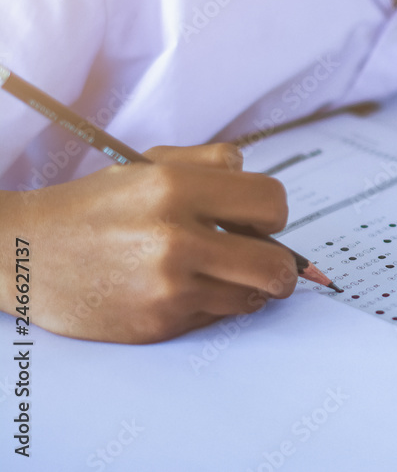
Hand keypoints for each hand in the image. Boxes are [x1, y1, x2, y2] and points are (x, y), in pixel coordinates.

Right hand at [0, 144, 296, 342]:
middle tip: (262, 257)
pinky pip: (220, 317)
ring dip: (250, 286)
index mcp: (176, 188)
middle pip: (277, 265)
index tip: (258, 220)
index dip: (272, 213)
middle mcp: (176, 240)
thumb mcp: (149, 164)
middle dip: (280, 262)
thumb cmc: (95, 207)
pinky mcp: (159, 324)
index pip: (272, 203)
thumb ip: (211, 162)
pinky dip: (218, 304)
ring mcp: (168, 288)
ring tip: (223, 271)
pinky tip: (191, 288)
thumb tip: (256, 180)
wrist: (24, 255)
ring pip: (255, 297)